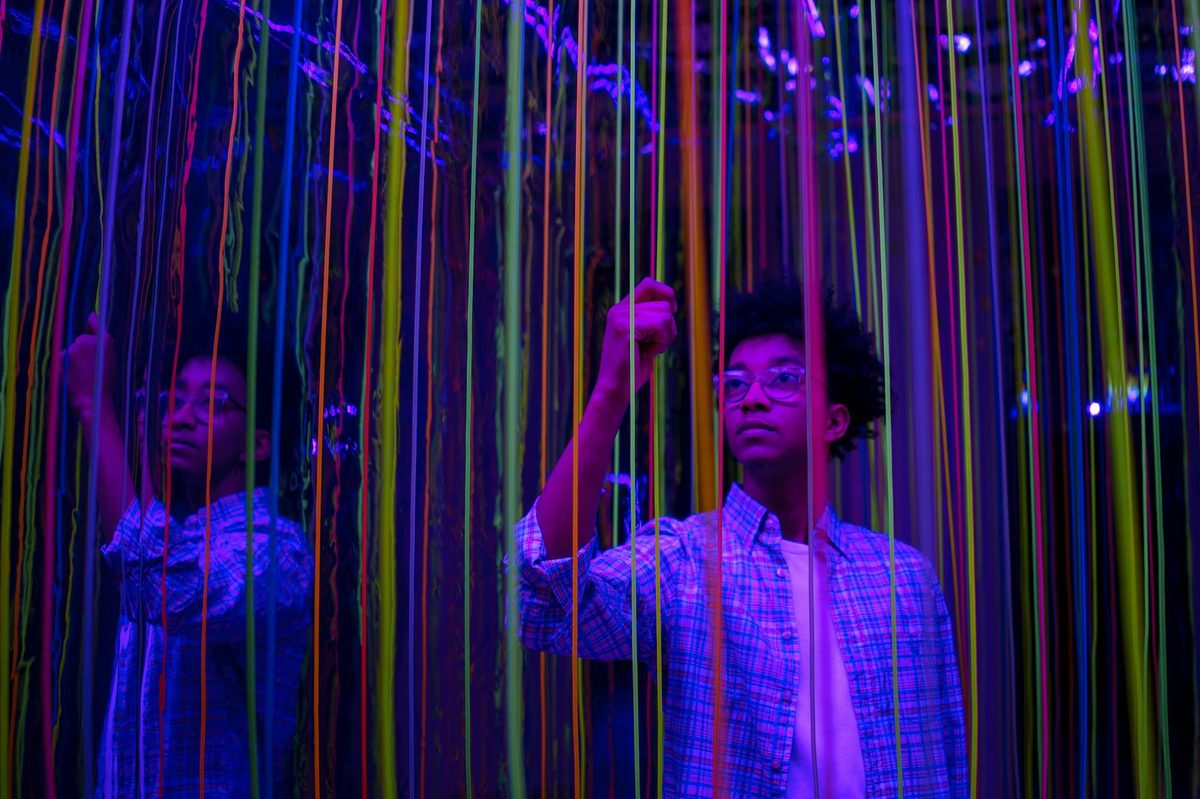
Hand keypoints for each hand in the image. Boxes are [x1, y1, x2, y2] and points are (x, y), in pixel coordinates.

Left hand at [62, 312, 115, 423]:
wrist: (92, 401)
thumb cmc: (103, 384)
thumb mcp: (108, 360)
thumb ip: (99, 341)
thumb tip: (91, 317)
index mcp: (106, 340)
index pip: (93, 321)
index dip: (91, 323)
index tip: (91, 323)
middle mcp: (89, 340)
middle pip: (82, 339)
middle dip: (83, 350)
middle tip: (92, 368)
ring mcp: (75, 348)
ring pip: (72, 350)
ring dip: (74, 360)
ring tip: (84, 375)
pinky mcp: (64, 357)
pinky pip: (64, 358)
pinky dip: (67, 366)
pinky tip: (75, 377)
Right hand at [593, 278, 677, 407]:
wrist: (615, 389)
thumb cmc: (632, 369)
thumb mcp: (644, 339)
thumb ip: (652, 319)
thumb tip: (672, 303)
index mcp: (621, 310)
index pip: (648, 284)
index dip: (666, 293)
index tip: (672, 311)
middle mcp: (619, 310)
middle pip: (663, 303)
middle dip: (669, 327)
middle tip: (656, 345)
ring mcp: (621, 317)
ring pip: (665, 315)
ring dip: (666, 336)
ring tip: (651, 350)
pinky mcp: (626, 327)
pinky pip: (660, 325)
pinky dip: (662, 342)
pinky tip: (649, 353)